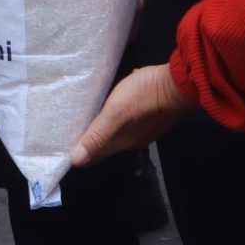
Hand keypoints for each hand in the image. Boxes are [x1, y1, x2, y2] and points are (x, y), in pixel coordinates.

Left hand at [71, 64, 191, 167]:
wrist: (181, 82)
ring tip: (90, 113)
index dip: (80, 152)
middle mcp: (134, 140)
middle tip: (72, 126)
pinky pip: (130, 119)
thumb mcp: (116, 111)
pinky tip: (116, 101)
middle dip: (90, 138)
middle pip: (106, 144)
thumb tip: (75, 161)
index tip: (63, 145)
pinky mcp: (153, 115)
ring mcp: (146, 128)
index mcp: (123, 142)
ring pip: (118, 131)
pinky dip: (119, 115)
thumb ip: (98, 135)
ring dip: (104, 125)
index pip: (95, 155)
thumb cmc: (146, 95)